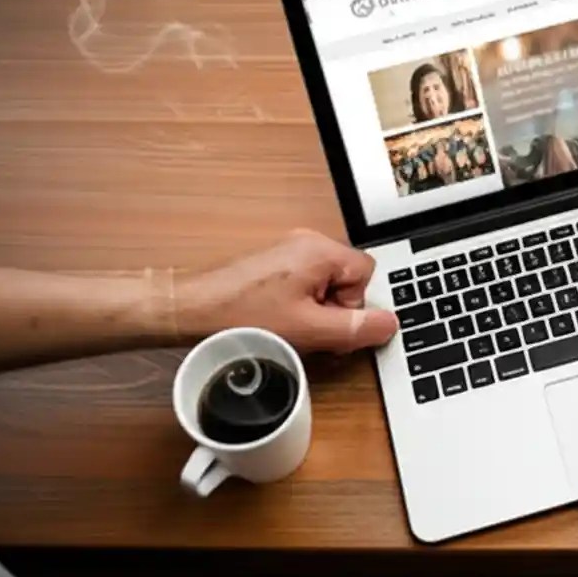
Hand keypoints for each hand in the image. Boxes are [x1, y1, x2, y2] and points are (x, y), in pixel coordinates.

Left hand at [175, 229, 396, 353]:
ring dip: (315, 312)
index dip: (354, 307)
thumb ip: (356, 328)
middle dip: (334, 311)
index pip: (366, 275)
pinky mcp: (271, 264)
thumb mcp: (310, 330)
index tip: (331, 328)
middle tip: (311, 333)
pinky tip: (276, 323)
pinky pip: (304, 285)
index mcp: (320, 251)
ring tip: (289, 329)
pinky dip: (298, 307)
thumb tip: (389, 324)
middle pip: (346, 280)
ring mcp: (287, 251)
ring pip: (325, 285)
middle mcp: (305, 243)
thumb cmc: (240, 316)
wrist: (188, 310)